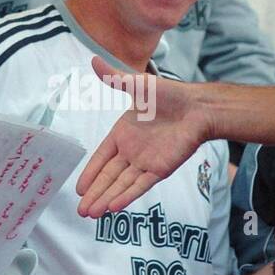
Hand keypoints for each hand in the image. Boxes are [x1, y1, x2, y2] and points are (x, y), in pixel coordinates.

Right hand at [76, 57, 211, 217]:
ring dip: (106, 199)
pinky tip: (114, 208)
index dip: (90, 173)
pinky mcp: (160, 169)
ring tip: (92, 214)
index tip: (78, 189)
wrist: (196, 106)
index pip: (101, 158)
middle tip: (80, 211)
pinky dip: (127, 196)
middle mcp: (131, 152)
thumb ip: (114, 78)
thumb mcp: (137, 85)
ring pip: (121, 185)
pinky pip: (140, 185)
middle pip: (108, 177)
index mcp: (122, 135)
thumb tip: (94, 59)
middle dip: (94, 194)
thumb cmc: (168, 95)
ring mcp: (145, 162)